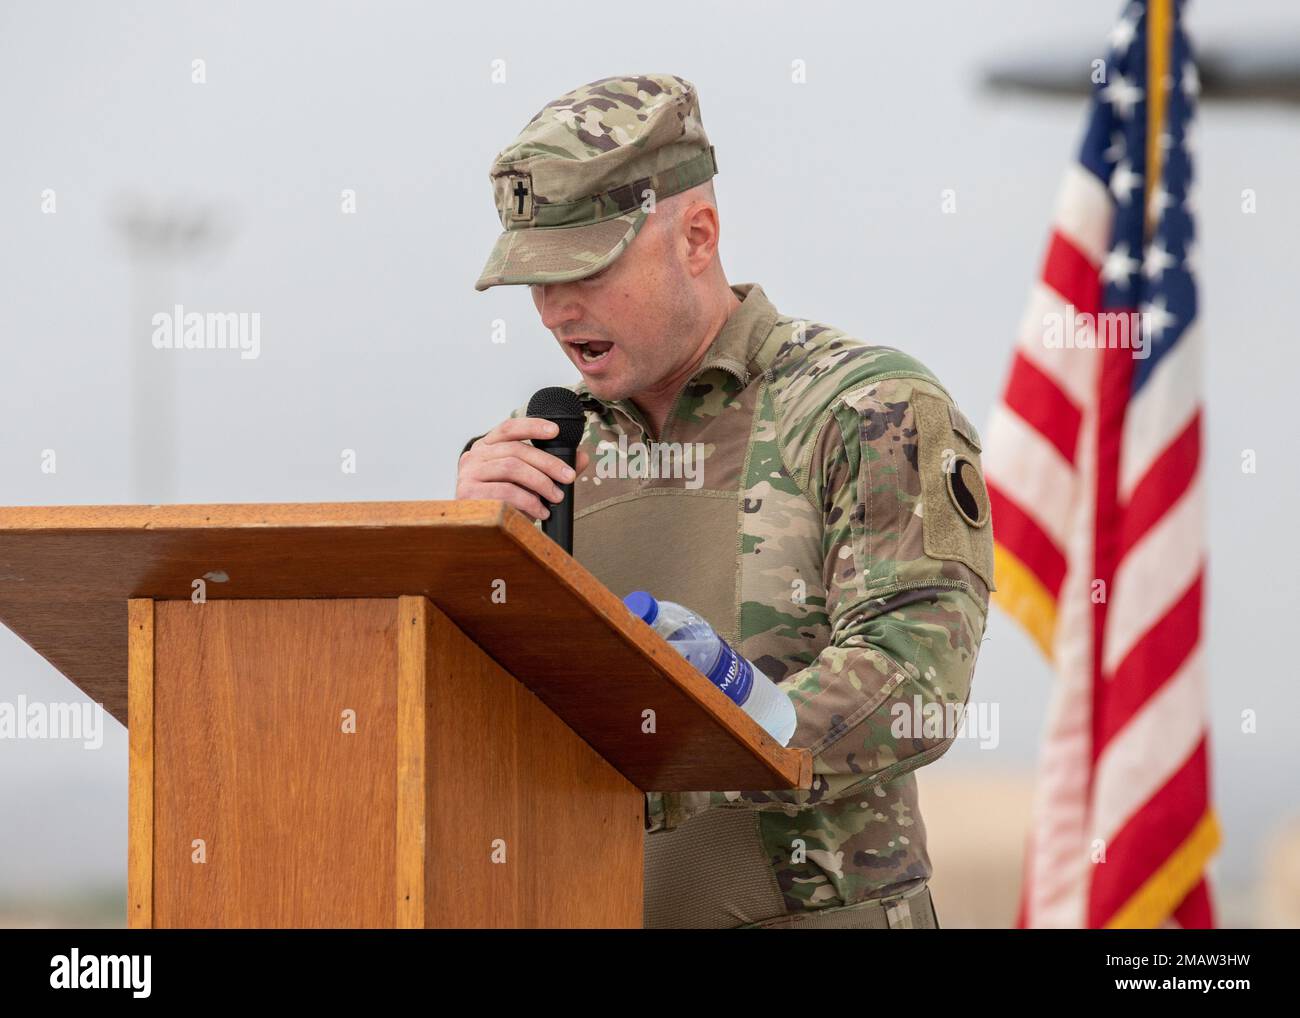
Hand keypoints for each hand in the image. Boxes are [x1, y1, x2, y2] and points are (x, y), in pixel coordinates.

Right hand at [456, 417, 590, 521]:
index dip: (532, 426)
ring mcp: (468, 473)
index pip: (508, 428)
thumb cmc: (504, 503)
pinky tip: (540, 511)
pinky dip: (528, 501)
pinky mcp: (468, 493)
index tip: (556, 431)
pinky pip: (505, 491)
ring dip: (540, 482)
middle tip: (569, 477)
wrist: (481, 532)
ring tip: (556, 497)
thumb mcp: (528, 483)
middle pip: (516, 450)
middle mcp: (474, 456)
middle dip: (548, 463)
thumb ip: (551, 468)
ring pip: (512, 468)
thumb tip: (581, 457)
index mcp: (486, 447)